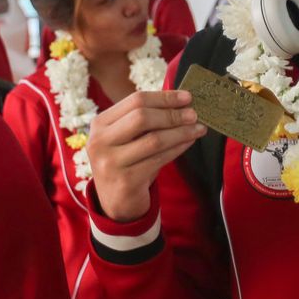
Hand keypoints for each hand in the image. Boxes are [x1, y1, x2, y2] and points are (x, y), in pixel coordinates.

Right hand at [86, 90, 205, 221]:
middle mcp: (100, 141)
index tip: (187, 97)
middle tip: (194, 114)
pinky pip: (159, 159)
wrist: (115, 201)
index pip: (135, 101)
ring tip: (198, 128)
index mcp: (100, 124)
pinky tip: (189, 142)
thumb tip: (181, 102)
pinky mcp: (125, 181)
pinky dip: (178, 148)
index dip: (164, 97)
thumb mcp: (126, 137)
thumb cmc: (126, 162)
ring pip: (154, 139)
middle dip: (172, 114)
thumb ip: (144, 119)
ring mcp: (111, 162)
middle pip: (142, 117)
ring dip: (181, 132)